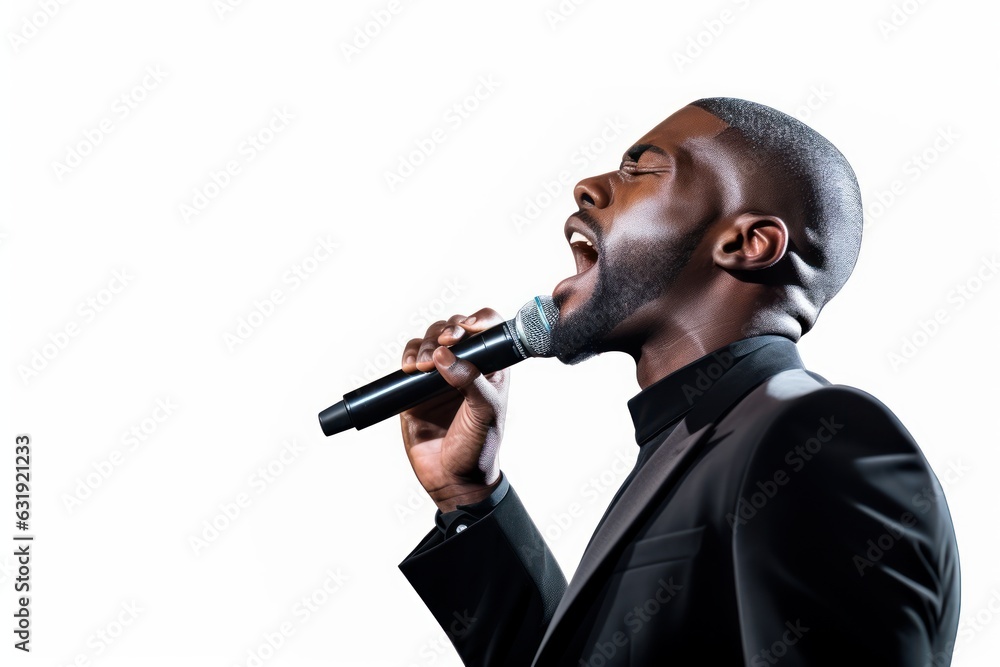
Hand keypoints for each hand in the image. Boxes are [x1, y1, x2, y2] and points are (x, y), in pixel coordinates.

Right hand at [399, 308, 509, 512]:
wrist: (453, 479)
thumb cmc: (480, 446)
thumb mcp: (485, 412)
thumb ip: (470, 381)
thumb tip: (446, 354)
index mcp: (490, 368)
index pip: (488, 331)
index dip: (480, 321)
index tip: (470, 328)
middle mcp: (465, 366)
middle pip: (453, 329)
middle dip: (447, 331)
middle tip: (445, 344)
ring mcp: (439, 376)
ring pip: (430, 341)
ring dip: (426, 345)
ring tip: (424, 365)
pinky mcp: (415, 388)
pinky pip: (410, 360)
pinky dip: (408, 357)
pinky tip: (410, 368)